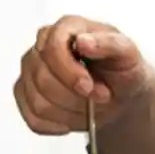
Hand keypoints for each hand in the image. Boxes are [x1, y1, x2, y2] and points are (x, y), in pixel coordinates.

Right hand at [14, 15, 154, 135]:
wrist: (121, 93)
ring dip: (70, 113)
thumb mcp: (128, 55)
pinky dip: (57, 125)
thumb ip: (109, 44)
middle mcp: (43, 45)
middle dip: (76, 97)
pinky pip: (33, 118)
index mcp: (67, 28)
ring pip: (39, 102)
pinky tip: (73, 118)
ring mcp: (31, 70)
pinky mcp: (26, 94)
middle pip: (43, 79)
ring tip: (90, 108)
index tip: (89, 88)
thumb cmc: (122, 69)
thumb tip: (83, 41)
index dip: (69, 73)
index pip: (52, 48)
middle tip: (101, 98)